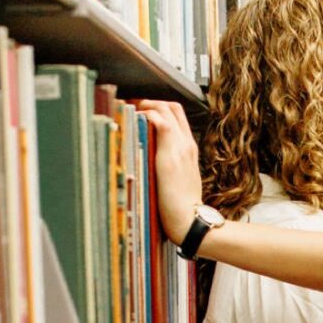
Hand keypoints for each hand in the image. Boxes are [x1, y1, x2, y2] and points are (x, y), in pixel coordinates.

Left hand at [138, 99, 202, 246]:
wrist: (190, 220)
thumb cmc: (182, 208)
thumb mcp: (178, 182)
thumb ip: (169, 168)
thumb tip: (151, 164)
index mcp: (189, 150)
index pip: (178, 118)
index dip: (160, 109)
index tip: (144, 112)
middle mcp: (187, 144)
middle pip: (173, 107)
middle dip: (153, 102)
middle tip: (136, 108)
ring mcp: (180, 147)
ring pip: (167, 109)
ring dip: (148, 105)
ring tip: (132, 111)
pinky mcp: (171, 154)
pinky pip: (160, 122)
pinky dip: (147, 115)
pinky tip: (135, 121)